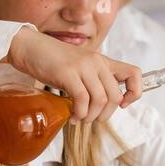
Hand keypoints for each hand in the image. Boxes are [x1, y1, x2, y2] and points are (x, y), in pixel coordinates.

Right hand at [5, 27, 141, 123]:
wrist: (29, 47)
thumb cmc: (52, 61)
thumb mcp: (79, 68)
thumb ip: (93, 81)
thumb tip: (102, 107)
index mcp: (103, 61)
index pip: (135, 73)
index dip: (135, 92)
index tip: (122, 105)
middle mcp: (97, 62)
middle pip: (116, 95)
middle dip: (106, 114)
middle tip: (92, 119)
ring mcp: (83, 66)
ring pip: (101, 100)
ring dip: (91, 116)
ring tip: (80, 118)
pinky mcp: (68, 73)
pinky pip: (82, 99)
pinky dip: (79, 113)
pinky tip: (72, 116)